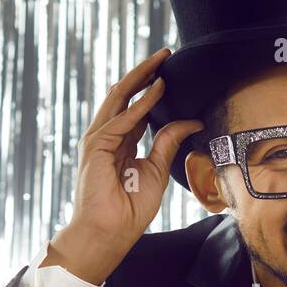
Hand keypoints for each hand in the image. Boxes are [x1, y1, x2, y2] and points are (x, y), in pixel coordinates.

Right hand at [46, 47, 203, 283]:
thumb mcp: (158, 169)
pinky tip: (157, 90)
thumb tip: (190, 120)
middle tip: (164, 54)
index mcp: (120, 143)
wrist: (110, 232)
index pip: (136, 107)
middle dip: (144, 74)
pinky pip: (122, 119)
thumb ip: (168, 142)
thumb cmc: (130, 209)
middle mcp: (107, 137)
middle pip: (125, 96)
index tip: (170, 73)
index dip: (152, 89)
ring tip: (160, 61)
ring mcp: (98, 140)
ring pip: (119, 98)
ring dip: (140, 78)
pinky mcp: (95, 146)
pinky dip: (140, 104)